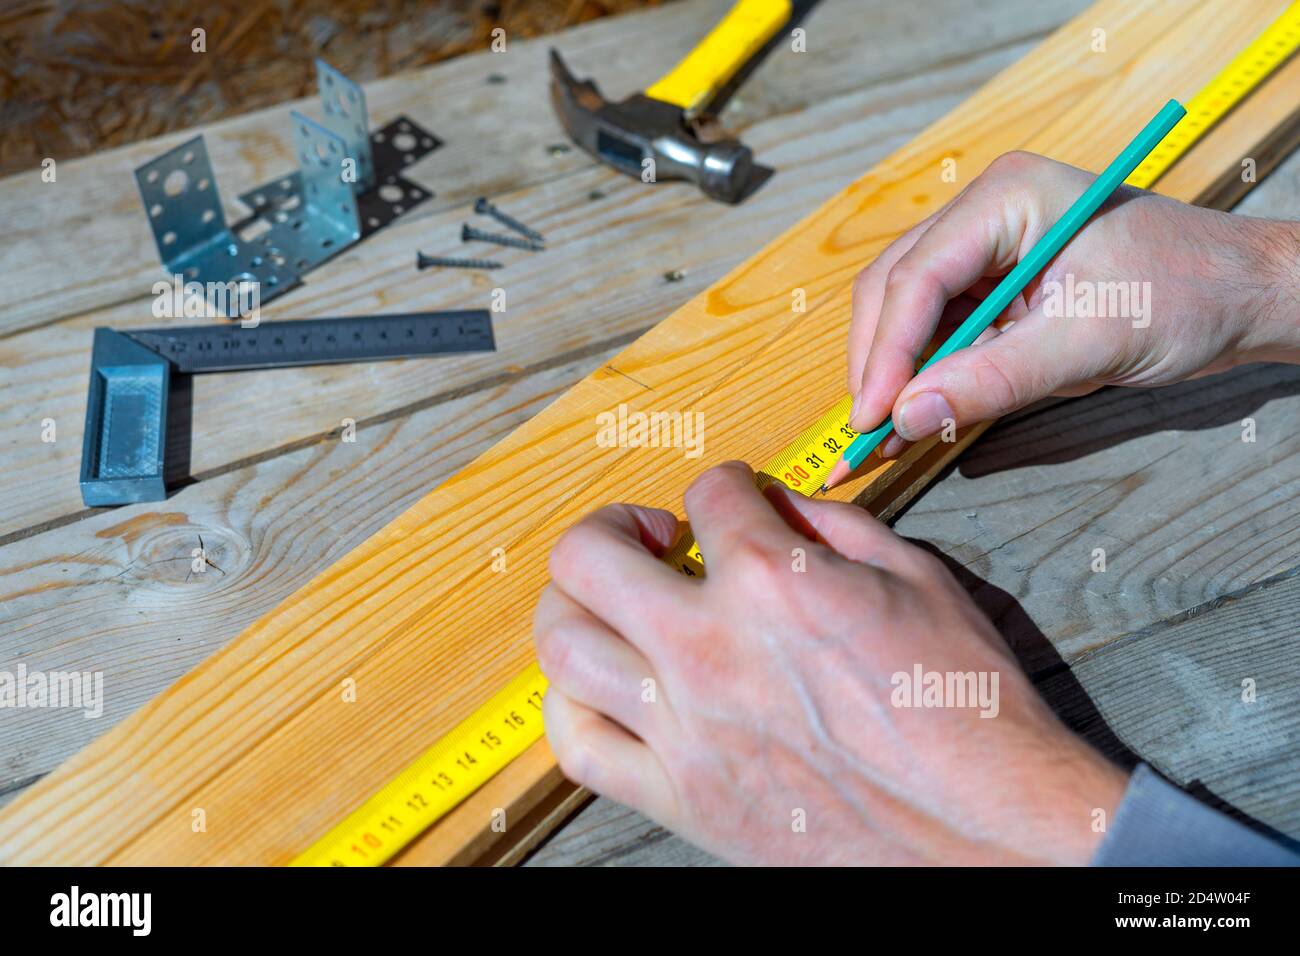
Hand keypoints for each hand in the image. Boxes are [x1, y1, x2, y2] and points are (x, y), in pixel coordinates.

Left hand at [535, 461, 1128, 864]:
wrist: (986, 831)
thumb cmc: (966, 708)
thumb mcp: (917, 579)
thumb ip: (830, 526)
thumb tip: (771, 505)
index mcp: (772, 584)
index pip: (707, 494)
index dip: (724, 484)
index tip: (733, 502)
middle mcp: (708, 650)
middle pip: (587, 557)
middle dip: (611, 527)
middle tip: (648, 539)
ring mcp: (683, 729)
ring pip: (563, 645)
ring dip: (578, 605)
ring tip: (615, 605)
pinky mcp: (680, 798)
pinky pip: (579, 745)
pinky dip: (572, 704)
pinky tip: (607, 685)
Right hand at [848, 151, 1299, 457]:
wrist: (1242, 295)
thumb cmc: (1186, 294)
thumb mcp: (1089, 341)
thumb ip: (993, 379)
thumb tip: (906, 416)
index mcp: (1006, 199)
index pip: (917, 276)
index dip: (884, 351)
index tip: (871, 416)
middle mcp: (985, 213)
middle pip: (895, 290)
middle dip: (878, 363)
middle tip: (868, 432)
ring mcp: (987, 248)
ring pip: (908, 312)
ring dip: (896, 373)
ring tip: (888, 435)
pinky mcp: (996, 285)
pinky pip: (942, 330)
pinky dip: (928, 375)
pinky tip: (921, 415)